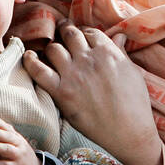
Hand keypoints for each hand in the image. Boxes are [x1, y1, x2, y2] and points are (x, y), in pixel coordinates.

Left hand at [23, 23, 162, 164]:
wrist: (128, 133)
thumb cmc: (135, 104)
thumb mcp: (133, 72)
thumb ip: (121, 52)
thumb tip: (118, 35)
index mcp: (107, 52)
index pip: (89, 32)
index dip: (83, 32)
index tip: (80, 36)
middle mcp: (88, 59)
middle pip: (69, 35)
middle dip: (64, 31)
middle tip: (60, 31)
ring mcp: (73, 75)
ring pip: (53, 49)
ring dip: (51, 47)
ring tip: (50, 51)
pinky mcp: (61, 92)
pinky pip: (39, 71)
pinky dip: (31, 61)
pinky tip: (29, 56)